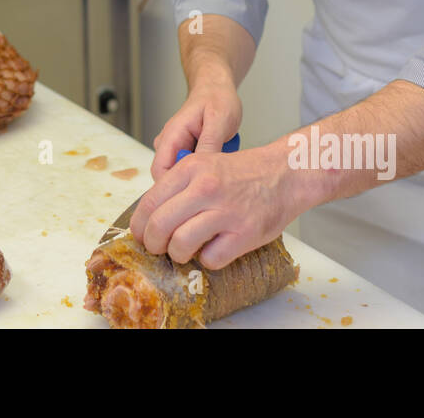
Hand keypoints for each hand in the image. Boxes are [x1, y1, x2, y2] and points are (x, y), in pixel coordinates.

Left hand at [130, 145, 293, 269]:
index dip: (139, 225)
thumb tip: (150, 216)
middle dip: (153, 244)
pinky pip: (210, 259)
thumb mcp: (204, 164)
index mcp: (190, 169)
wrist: (284, 173)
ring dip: (178, 254)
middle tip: (158, 248)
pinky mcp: (243, 234)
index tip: (140, 235)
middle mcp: (205, 188)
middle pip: (159, 226)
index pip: (149, 203)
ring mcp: (225, 212)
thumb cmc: (242, 173)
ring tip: (185, 251)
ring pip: (180, 245)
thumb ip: (178, 185)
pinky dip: (207, 260)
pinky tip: (213, 250)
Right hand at [151, 79, 241, 179]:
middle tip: (216, 173)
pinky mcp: (185, 151)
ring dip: (200, 174)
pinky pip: (191, 170)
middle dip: (192, 181)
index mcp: (172, 135)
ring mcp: (175, 148)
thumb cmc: (217, 98)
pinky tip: (218, 158)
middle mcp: (169, 144)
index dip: (174, 187)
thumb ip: (209, 145)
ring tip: (220, 159)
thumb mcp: (219, 120)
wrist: (217, 88)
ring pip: (181, 175)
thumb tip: (202, 172)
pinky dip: (205, 169)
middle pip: (170, 177)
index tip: (197, 192)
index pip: (160, 172)